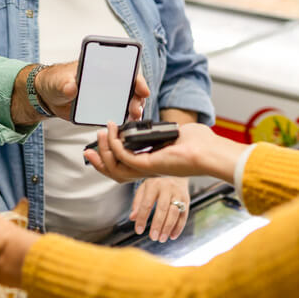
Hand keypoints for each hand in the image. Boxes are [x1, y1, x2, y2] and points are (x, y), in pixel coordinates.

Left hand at [35, 63, 149, 122]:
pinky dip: (123, 117)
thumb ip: (64, 84)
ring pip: (128, 100)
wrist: (48, 96)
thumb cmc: (55, 81)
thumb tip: (71, 87)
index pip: (124, 69)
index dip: (136, 78)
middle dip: (138, 97)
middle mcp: (107, 79)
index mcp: (99, 66)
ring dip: (134, 108)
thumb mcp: (58, 81)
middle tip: (135, 108)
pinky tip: (124, 123)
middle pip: (131, 86)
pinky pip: (117, 111)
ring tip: (133, 117)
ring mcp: (107, 94)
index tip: (141, 88)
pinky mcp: (102, 107)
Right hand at [85, 121, 243, 183]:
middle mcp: (149, 169)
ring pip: (116, 167)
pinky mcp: (149, 166)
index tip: (101, 144)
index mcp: (154, 163)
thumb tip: (157, 126)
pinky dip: (115, 144)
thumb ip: (162, 131)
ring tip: (101, 133)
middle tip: (88, 149)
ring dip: (105, 150)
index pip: (126, 165)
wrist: (210, 151)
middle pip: (116, 171)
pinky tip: (113, 132)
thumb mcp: (176, 133)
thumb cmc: (201, 143)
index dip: (110, 158)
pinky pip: (124, 157)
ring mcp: (148, 169)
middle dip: (100, 160)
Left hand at [129, 176, 189, 240]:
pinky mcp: (187, 199)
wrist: (176, 171)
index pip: (146, 204)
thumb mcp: (144, 187)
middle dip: (157, 225)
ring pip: (174, 213)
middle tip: (153, 238)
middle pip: (162, 209)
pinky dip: (178, 227)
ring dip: (168, 228)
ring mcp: (178, 193)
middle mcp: (167, 188)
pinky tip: (172, 236)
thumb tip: (132, 218)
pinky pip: (184, 215)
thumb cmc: (156, 182)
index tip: (139, 231)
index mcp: (153, 184)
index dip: (142, 218)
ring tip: (161, 239)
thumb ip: (138, 202)